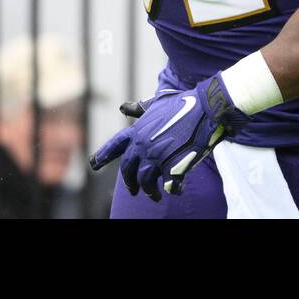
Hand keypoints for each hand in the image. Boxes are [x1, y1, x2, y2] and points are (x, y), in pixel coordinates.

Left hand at [87, 75, 249, 200]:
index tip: (93, 165)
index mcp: (138, 130)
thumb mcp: (157, 103)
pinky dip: (172, 190)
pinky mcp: (173, 166)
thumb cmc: (183, 103)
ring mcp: (157, 156)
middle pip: (128, 169)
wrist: (205, 107)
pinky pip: (169, 186)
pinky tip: (177, 190)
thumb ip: (141, 108)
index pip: (115, 146)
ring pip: (145, 181)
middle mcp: (143, 144)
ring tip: (155, 196)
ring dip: (150, 191)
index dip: (102, 155)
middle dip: (129, 182)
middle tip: (133, 191)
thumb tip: (124, 107)